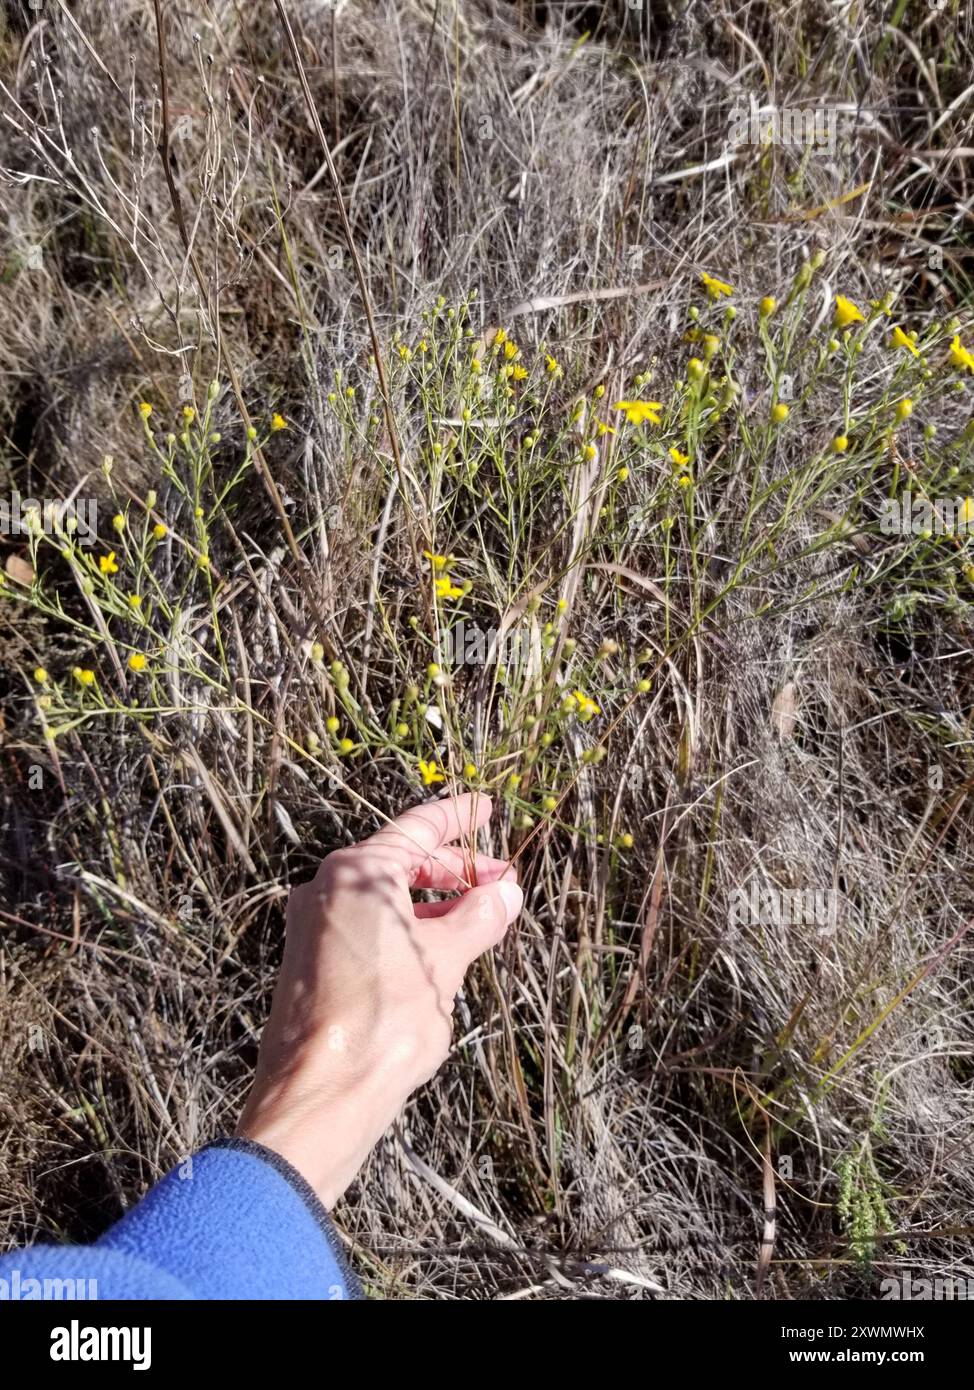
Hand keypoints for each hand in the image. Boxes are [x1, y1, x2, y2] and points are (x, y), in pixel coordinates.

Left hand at [237, 792, 521, 1205]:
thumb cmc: (384, 1018)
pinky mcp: (312, 962)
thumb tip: (505, 895)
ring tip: (480, 915)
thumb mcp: (446, 960)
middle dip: (454, 869)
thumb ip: (478, 917)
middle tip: (502, 881)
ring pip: (385, 898)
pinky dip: (407, 927)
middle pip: (400, 861)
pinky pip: (367, 926)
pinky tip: (440, 948)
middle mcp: (327, 888)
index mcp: (356, 872)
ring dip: (434, 903)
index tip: (486, 808)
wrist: (321, 1092)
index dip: (458, 817)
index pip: (417, 828)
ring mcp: (315, 926)